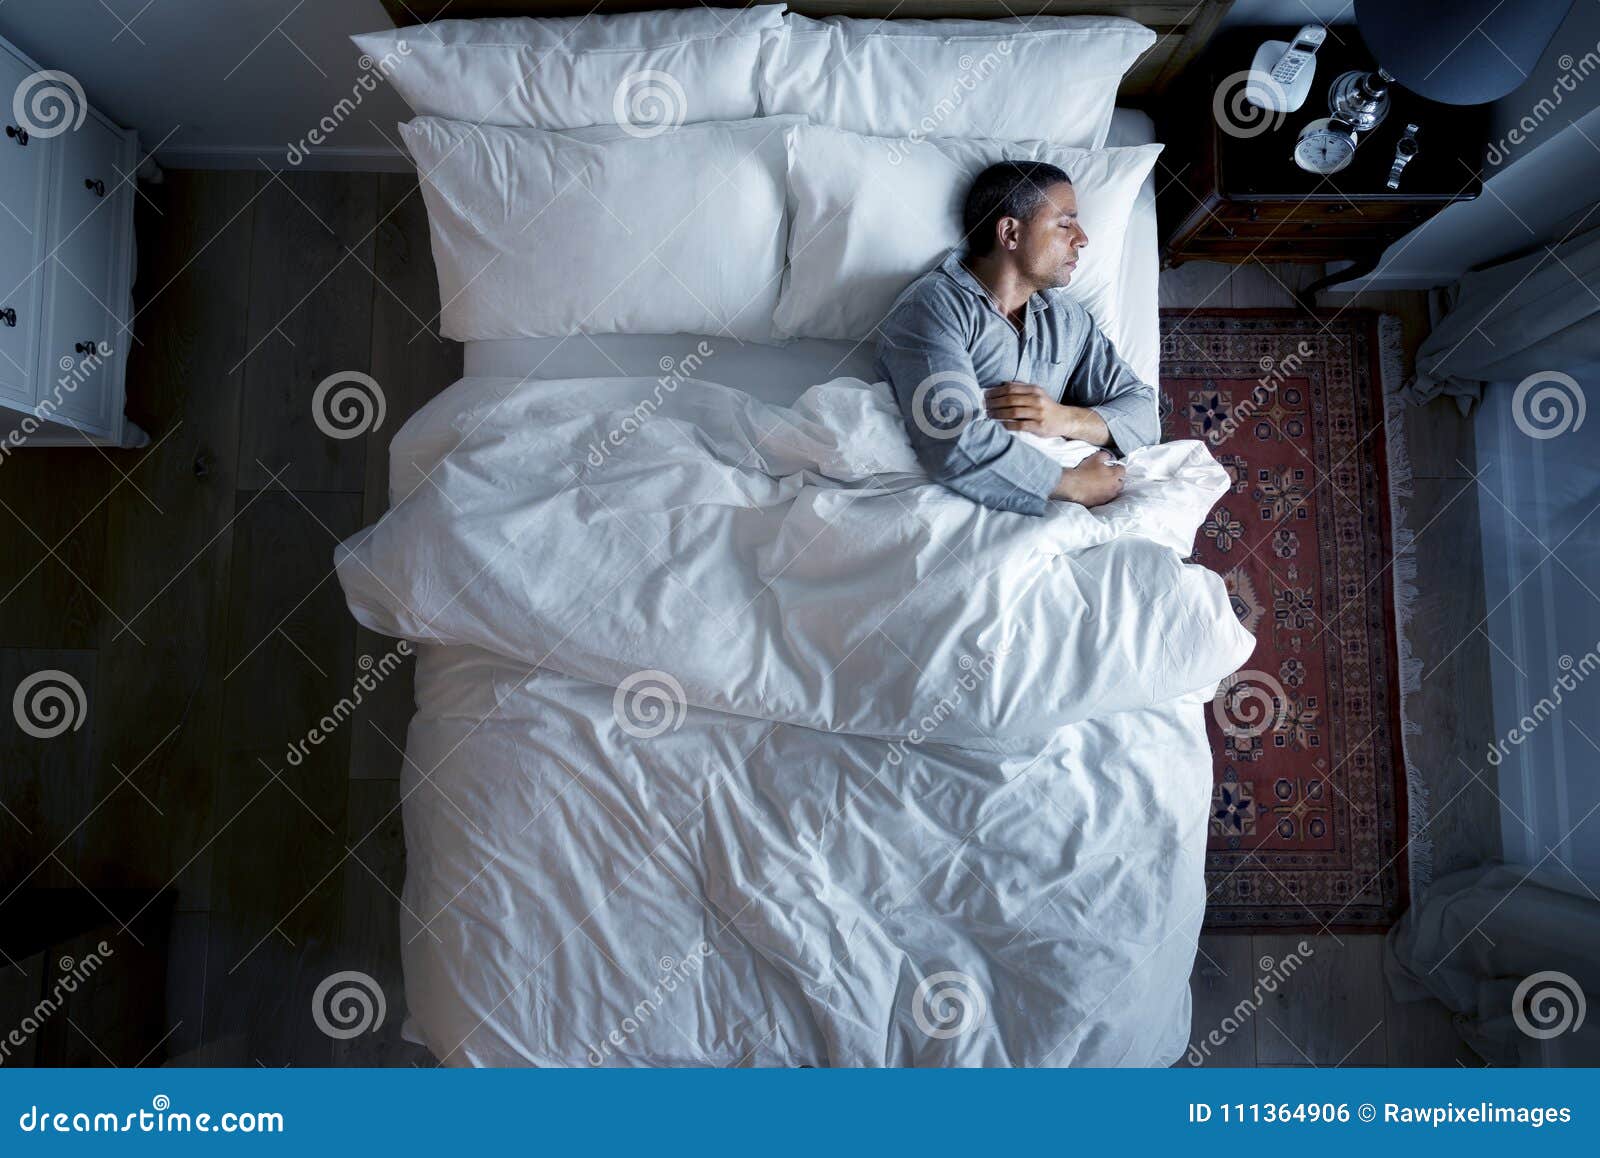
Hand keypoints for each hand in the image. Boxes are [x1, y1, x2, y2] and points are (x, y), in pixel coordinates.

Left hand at [985, 382, 1107, 443]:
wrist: (1064, 419)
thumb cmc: (1046, 406)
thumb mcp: (1036, 393)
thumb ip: (1021, 388)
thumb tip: (1002, 384)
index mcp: (1034, 390)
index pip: (1011, 388)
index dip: (996, 391)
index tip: (985, 394)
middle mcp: (1036, 400)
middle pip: (1010, 400)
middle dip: (994, 403)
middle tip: (984, 405)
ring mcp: (1038, 413)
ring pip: (1013, 412)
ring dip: (998, 413)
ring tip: (989, 414)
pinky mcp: (1039, 426)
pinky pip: (1019, 425)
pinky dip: (1008, 424)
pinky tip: (1000, 424)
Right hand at [1051, 450, 1125, 507]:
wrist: (1073, 486)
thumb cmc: (1085, 471)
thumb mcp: (1095, 457)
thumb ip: (1106, 455)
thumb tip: (1109, 457)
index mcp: (1115, 475)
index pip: (1122, 470)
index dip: (1117, 467)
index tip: (1111, 466)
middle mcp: (1114, 486)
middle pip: (1121, 482)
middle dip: (1116, 479)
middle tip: (1108, 476)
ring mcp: (1108, 496)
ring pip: (1114, 491)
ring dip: (1111, 487)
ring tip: (1102, 484)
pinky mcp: (1101, 502)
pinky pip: (1106, 498)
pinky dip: (1104, 494)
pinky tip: (1097, 491)